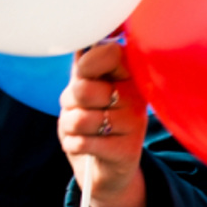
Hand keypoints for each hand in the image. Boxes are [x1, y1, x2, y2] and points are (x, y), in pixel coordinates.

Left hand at [57, 42, 147, 206]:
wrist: (103, 168)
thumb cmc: (92, 121)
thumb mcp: (84, 89)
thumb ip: (85, 63)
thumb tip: (90, 39)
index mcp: (129, 75)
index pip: (108, 53)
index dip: (89, 64)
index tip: (88, 73)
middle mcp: (137, 97)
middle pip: (84, 88)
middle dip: (71, 101)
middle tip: (82, 109)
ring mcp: (134, 125)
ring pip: (80, 118)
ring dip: (70, 127)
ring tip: (83, 130)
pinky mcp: (127, 151)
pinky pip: (82, 142)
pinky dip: (74, 145)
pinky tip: (86, 146)